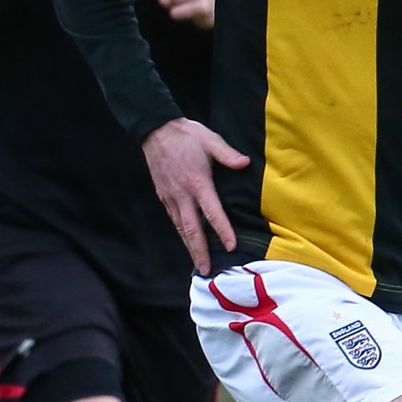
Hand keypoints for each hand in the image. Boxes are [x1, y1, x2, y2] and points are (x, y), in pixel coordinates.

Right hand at [142, 118, 249, 273]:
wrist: (156, 130)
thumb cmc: (187, 135)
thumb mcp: (211, 140)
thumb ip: (228, 154)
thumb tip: (245, 163)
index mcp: (197, 182)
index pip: (212, 212)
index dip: (222, 231)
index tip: (231, 246)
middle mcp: (183, 195)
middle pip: (192, 230)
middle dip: (200, 252)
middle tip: (207, 271)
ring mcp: (171, 197)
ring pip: (181, 228)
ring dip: (190, 247)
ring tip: (198, 263)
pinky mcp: (163, 196)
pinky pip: (174, 220)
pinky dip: (182, 234)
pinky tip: (188, 240)